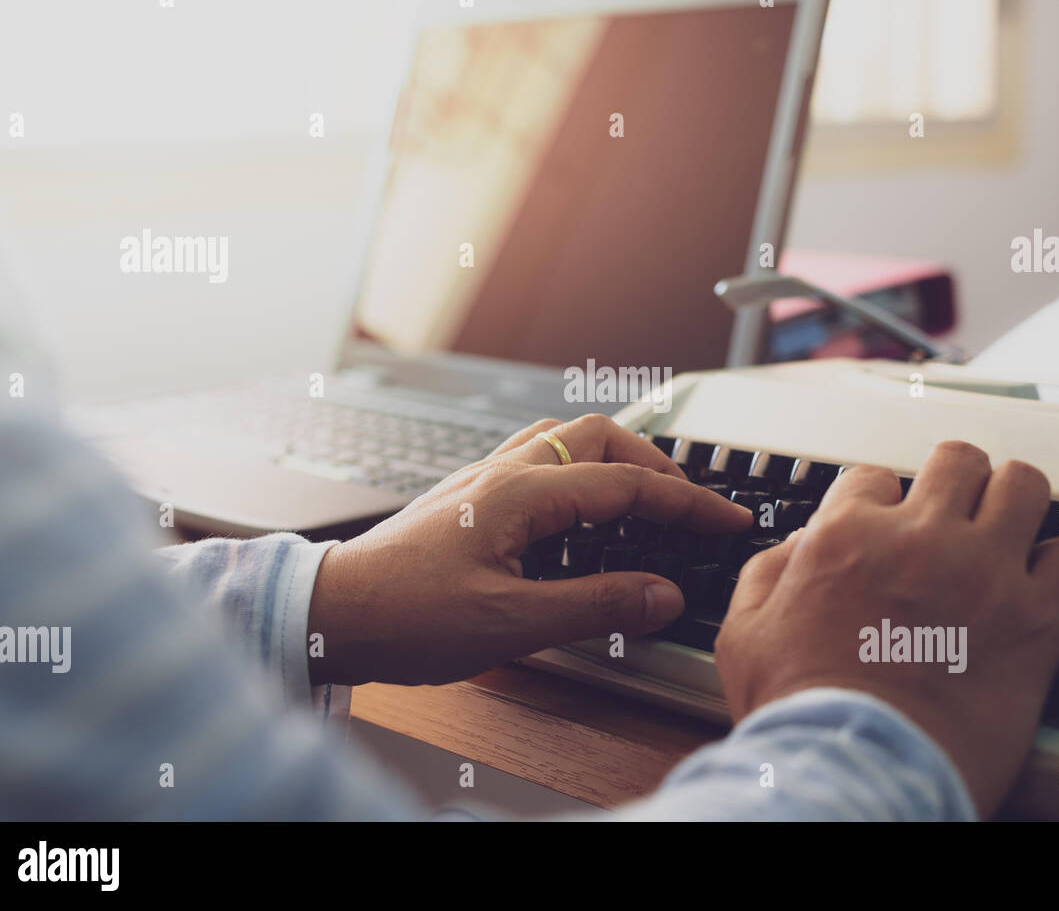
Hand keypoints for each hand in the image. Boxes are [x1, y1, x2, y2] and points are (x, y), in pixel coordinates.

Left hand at [308, 414, 751, 686]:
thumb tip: (663, 594)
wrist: (332, 613)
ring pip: (564, 439)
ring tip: (642, 494)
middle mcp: (502, 472)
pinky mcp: (466, 497)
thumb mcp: (513, 622)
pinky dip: (576, 471)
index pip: (626, 484)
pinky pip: (535, 459)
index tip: (726, 519)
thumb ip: (596, 605)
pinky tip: (576, 510)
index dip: (686, 502)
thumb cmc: (404, 615)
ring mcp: (481, 479)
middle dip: (654, 463)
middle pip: (598, 436)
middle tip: (687, 502)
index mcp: (521, 493)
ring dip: (613, 457)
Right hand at [714, 440, 1058, 816]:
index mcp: (845, 537)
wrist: (859, 770)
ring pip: (1023, 486)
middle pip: (957, 461)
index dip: (881, 503)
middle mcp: (918, 538)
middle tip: (956, 513)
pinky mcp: (1036, 617)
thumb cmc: (802, 714)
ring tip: (1008, 529)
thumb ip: (765, 575)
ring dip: (1014, 503)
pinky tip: (1043, 584)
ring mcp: (983, 571)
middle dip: (956, 482)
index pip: (874, 478)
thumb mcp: (743, 637)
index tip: (889, 528)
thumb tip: (797, 547)